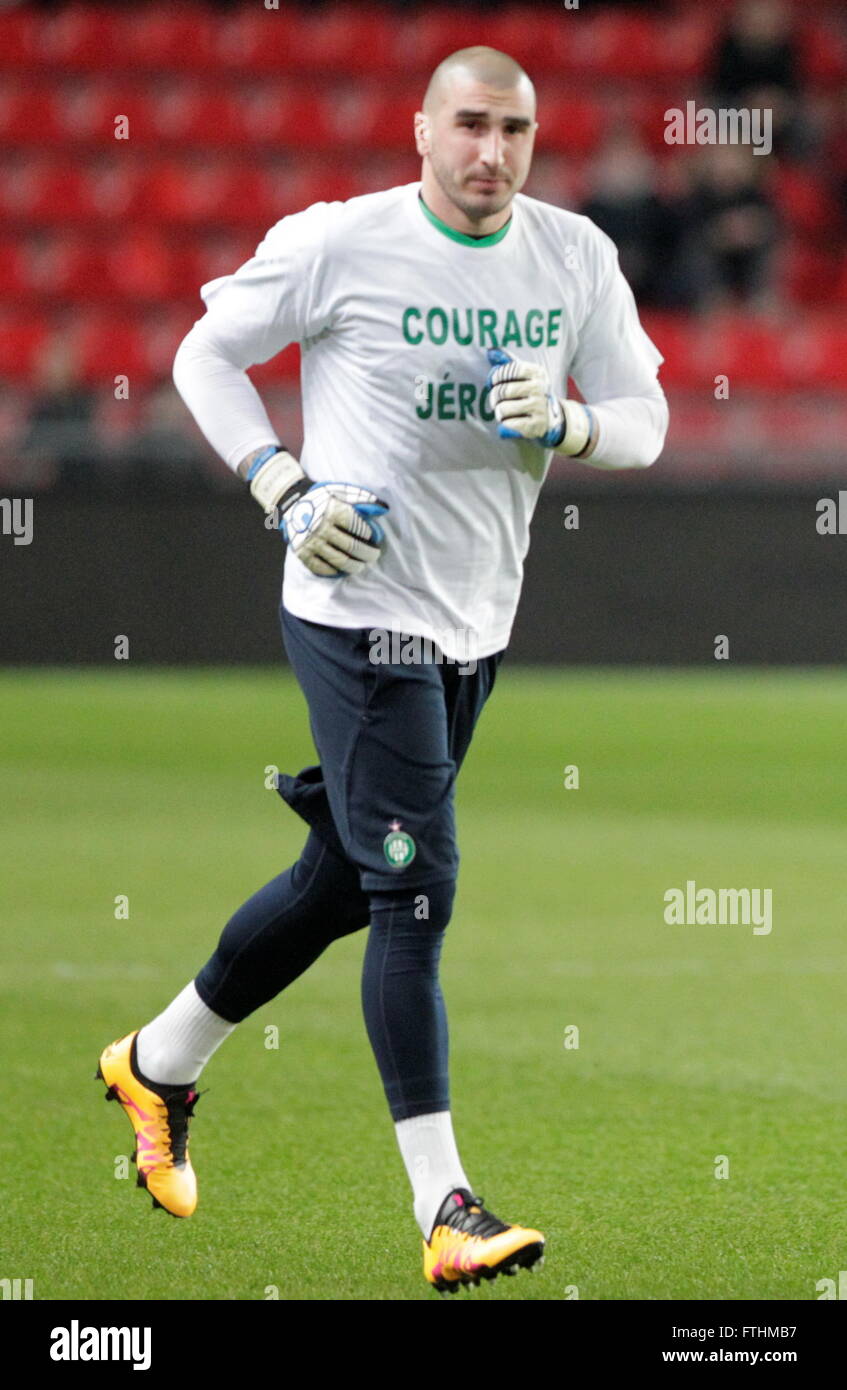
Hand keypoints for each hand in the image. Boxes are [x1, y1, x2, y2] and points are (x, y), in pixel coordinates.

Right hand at [245, 447, 387, 577]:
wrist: (292, 502)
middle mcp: (322, 527)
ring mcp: (311, 542)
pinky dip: (334, 571)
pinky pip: (322, 568)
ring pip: (340, 561)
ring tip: (361, 565)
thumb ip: (363, 497)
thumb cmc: (323, 497)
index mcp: (333, 511)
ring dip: (355, 566)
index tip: (374, 538)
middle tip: (374, 555)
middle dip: (368, 554)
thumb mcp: (341, 490)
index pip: (358, 528)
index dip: (370, 535)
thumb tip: (384, 509)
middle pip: (352, 547)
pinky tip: (342, 569)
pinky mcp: (302, 553)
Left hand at [485, 348, 564, 446]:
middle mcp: (540, 389)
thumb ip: (507, 363)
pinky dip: (504, 425)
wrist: (551, 418)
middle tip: (497, 401)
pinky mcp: (535, 426)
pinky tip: (511, 422)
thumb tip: (490, 352)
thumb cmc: (530, 394)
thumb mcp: (523, 376)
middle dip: (495, 397)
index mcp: (537, 373)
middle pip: (503, 391)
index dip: (497, 377)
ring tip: (505, 412)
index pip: (510, 370)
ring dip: (499, 412)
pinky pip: (508, 424)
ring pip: (503, 409)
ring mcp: (539, 408)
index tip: (495, 382)